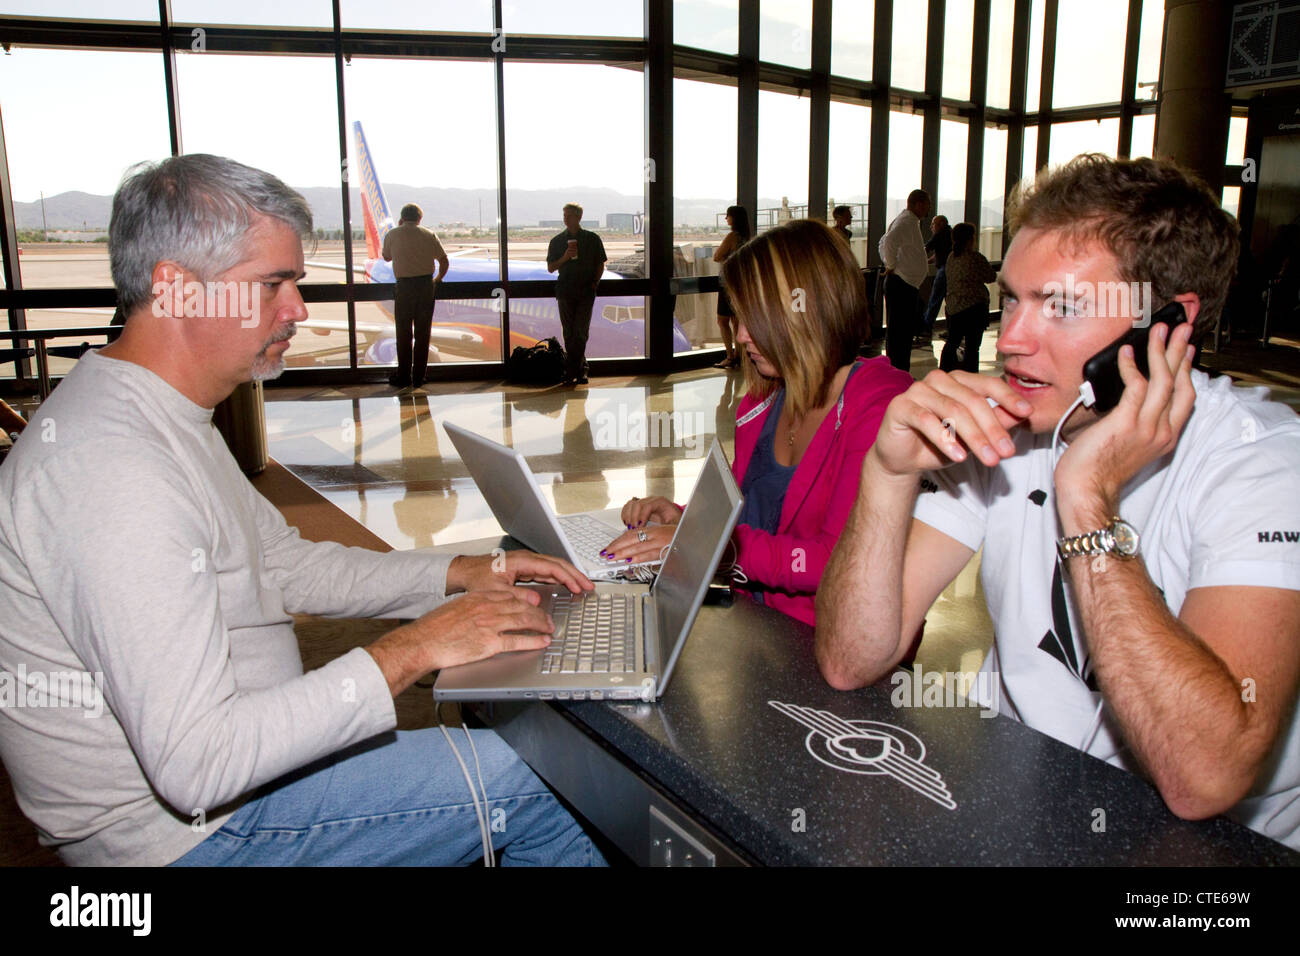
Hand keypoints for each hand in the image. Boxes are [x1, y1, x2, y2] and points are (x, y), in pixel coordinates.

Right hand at [367, 589, 553, 694]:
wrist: (423, 642)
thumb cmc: (436, 628)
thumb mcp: (457, 607)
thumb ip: (475, 606)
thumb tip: (486, 610)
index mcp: (480, 598)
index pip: (510, 595)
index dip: (527, 600)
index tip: (536, 603)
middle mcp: (488, 608)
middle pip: (522, 607)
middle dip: (539, 613)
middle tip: (548, 619)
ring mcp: (490, 625)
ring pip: (524, 621)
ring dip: (541, 625)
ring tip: (549, 629)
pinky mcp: (490, 643)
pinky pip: (518, 640)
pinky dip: (533, 641)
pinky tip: (542, 642)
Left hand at [447, 550, 592, 594]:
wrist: (465, 572)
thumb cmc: (477, 578)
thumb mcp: (496, 591)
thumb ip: (517, 596)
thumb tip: (535, 600)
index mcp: (522, 561)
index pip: (552, 567)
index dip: (568, 577)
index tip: (578, 587)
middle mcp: (526, 559)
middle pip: (557, 564)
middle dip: (575, 575)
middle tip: (588, 586)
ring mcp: (526, 563)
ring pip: (554, 567)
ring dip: (569, 576)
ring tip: (582, 586)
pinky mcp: (525, 568)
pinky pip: (547, 571)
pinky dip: (559, 578)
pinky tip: (565, 585)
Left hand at [601, 522, 674, 563]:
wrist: (696, 538)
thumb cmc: (680, 539)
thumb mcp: (662, 537)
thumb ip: (648, 543)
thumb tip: (631, 552)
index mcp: (654, 530)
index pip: (631, 534)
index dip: (618, 541)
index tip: (609, 547)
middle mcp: (656, 534)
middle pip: (631, 539)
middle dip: (616, 547)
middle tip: (605, 553)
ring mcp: (662, 542)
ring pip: (638, 546)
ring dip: (623, 553)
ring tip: (612, 558)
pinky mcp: (667, 550)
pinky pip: (650, 554)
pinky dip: (639, 558)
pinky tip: (630, 561)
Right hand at [620, 495, 679, 527]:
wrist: (673, 520)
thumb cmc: (675, 522)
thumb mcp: (675, 524)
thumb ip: (669, 527)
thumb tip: (662, 532)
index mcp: (661, 502)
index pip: (648, 505)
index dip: (642, 516)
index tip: (640, 527)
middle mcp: (651, 500)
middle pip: (637, 504)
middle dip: (634, 518)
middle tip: (634, 529)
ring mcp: (644, 503)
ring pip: (631, 505)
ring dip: (628, 517)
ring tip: (630, 527)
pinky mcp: (638, 508)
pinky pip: (628, 507)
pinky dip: (625, 515)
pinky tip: (628, 524)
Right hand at [867, 370, 1032, 480]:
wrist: (903, 459)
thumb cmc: (938, 444)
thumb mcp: (973, 436)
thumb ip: (995, 422)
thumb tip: (1024, 414)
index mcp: (958, 381)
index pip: (988, 384)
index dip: (1008, 397)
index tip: (1028, 413)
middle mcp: (938, 380)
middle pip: (972, 401)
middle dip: (993, 428)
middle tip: (1006, 452)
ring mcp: (918, 390)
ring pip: (953, 410)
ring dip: (974, 437)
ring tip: (988, 459)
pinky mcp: (900, 406)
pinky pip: (926, 420)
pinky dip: (945, 440)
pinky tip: (958, 457)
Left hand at [1054, 320, 1196, 531]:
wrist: (1086, 490)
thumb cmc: (1097, 469)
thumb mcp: (1126, 443)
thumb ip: (1133, 421)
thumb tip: (1127, 395)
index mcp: (1165, 437)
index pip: (1185, 397)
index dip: (1187, 370)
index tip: (1186, 351)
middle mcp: (1161, 431)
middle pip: (1180, 383)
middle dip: (1181, 351)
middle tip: (1181, 328)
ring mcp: (1146, 427)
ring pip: (1163, 380)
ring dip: (1161, 351)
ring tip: (1158, 330)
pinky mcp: (1126, 423)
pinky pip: (1136, 387)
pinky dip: (1132, 367)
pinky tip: (1127, 352)